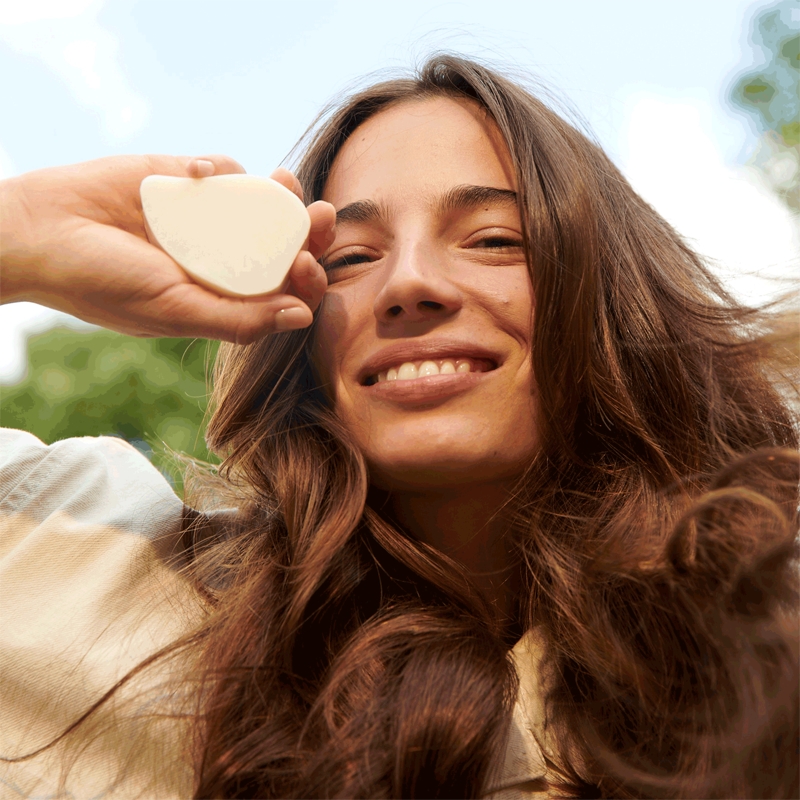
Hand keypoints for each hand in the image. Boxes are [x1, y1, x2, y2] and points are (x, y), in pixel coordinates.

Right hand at [0, 155, 334, 343]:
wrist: (40, 232)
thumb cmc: (102, 283)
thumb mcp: (175, 310)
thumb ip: (239, 319)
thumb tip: (302, 316)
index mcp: (221, 294)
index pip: (280, 289)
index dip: (305, 277)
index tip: (309, 264)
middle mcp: (218, 257)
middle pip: (280, 244)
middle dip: (309, 231)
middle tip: (324, 216)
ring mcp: (202, 217)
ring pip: (257, 203)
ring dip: (279, 193)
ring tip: (286, 183)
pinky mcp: (181, 179)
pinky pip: (219, 170)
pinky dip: (221, 168)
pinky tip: (202, 173)